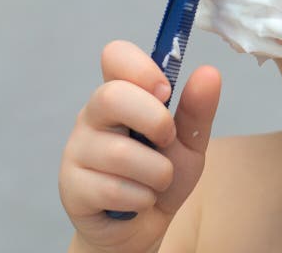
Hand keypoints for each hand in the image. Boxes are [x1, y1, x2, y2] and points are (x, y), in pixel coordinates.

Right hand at [59, 40, 220, 252]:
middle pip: (112, 96)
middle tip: (168, 139)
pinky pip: (113, 189)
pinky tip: (138, 199)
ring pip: (120, 152)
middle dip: (154, 120)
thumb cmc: (164, 172)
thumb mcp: (190, 139)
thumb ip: (198, 107)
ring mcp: (77, 149)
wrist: (145, 226)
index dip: (141, 68)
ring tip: (157, 179)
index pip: (115, 55)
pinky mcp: (71, 187)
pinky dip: (141, 198)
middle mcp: (93, 114)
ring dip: (157, 172)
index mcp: (121, 91)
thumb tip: (210, 72)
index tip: (166, 90)